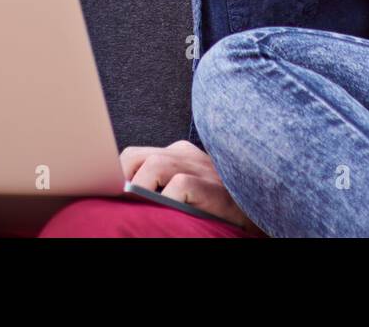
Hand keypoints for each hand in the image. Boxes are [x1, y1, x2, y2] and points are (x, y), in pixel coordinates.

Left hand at [120, 139, 255, 230]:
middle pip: (136, 155)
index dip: (117, 172)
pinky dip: (168, 198)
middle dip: (121, 178)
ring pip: (155, 165)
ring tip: (137, 205)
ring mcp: (202, 169)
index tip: (107, 191)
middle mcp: (187, 155)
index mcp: (177, 154)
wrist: (261, 214)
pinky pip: (181, 185)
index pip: (135, 154)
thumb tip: (122, 195)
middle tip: (119, 201)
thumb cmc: (217, 209)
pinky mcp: (216, 188)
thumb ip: (159, 186)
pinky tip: (168, 210)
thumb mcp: (183, 192)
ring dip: (140, 188)